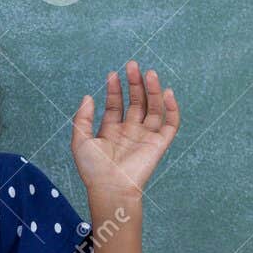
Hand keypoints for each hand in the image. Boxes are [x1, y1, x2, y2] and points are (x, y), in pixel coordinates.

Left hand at [71, 61, 179, 203]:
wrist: (110, 188)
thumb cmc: (93, 169)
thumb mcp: (80, 140)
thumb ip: (82, 118)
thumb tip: (88, 97)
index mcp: (112, 131)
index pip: (116, 105)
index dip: (114, 89)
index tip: (112, 74)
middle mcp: (130, 132)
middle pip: (136, 102)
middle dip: (134, 84)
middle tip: (132, 65)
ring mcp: (146, 137)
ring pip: (153, 108)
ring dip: (152, 90)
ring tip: (148, 73)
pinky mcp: (159, 144)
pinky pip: (170, 124)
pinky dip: (171, 108)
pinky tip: (166, 92)